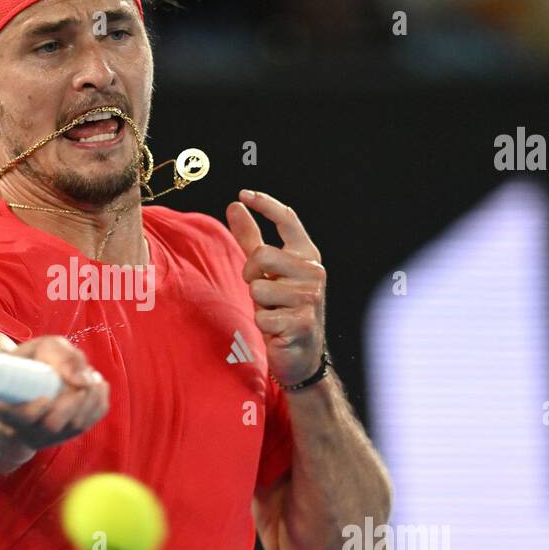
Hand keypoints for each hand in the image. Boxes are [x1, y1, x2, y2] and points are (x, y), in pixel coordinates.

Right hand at [0, 335, 109, 449]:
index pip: (20, 418)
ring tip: (91, 377)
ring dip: (90, 399)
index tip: (46, 398)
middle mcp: (25, 428)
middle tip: (82, 382)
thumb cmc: (32, 361)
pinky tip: (97, 385)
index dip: (35, 411)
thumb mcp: (39, 348)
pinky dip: (98, 402)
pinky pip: (89, 423)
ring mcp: (47, 435)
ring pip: (74, 427)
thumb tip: (82, 380)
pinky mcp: (67, 434)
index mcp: (5, 408)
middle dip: (72, 403)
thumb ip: (58, 355)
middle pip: (52, 426)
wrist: (32, 378)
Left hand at [225, 190, 326, 386]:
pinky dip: (262, 326)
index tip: (243, 194)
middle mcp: (314, 272)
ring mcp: (310, 298)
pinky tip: (277, 330)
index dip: (265, 204)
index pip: (288, 220)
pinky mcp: (302, 322)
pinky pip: (261, 317)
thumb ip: (250, 239)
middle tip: (260, 290)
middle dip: (250, 274)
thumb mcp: (267, 272)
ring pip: (258, 289)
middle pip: (262, 255)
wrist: (301, 356)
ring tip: (273, 313)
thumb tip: (234, 205)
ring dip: (258, 305)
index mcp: (307, 256)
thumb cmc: (282, 309)